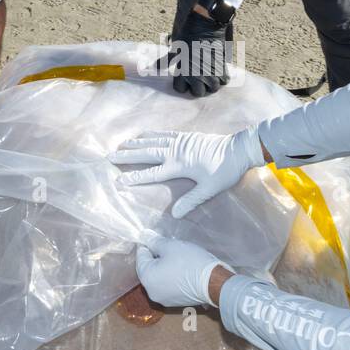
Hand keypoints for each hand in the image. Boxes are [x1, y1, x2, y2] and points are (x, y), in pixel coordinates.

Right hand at [111, 128, 264, 217]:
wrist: (239, 149)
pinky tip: (144, 134)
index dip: (135, 177)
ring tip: (122, 144)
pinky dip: (152, 134)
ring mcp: (180, 142)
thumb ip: (191, 200)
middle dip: (128, 156)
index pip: (152, 173)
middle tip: (110, 157)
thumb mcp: (209, 189)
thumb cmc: (225, 171)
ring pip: (153, 142)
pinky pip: (164, 134)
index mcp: (179, 166)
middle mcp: (176, 152)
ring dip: (137, 143)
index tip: (119, 180)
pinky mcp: (186, 136)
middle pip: (147, 154)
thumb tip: (175, 215)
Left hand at [136, 236, 227, 307]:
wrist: (213, 283)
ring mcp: (163, 299)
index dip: (147, 244)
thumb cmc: (190, 262)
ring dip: (163, 267)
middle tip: (168, 246)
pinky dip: (171, 277)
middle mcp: (151, 292)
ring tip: (176, 257)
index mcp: (147, 278)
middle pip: (148, 269)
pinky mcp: (175, 302)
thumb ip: (154, 241)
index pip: (140, 256)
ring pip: (158, 278)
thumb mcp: (171, 246)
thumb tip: (143, 235)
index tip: (157, 237)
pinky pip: (168, 286)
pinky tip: (182, 269)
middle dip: (155, 257)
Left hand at [167, 10, 228, 97]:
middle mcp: (197, 75)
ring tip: (210, 77)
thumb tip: (156, 67)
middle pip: (198, 93)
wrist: (204, 24)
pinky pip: (225, 80)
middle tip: (198, 79)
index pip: (180, 89)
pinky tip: (219, 72)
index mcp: (183, 71)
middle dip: (198, 88)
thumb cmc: (187, 34)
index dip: (182, 84)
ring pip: (213, 89)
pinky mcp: (222, 66)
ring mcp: (210, 72)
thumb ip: (167, 60)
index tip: (184, 78)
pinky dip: (223, 78)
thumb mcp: (175, 48)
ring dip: (211, 84)